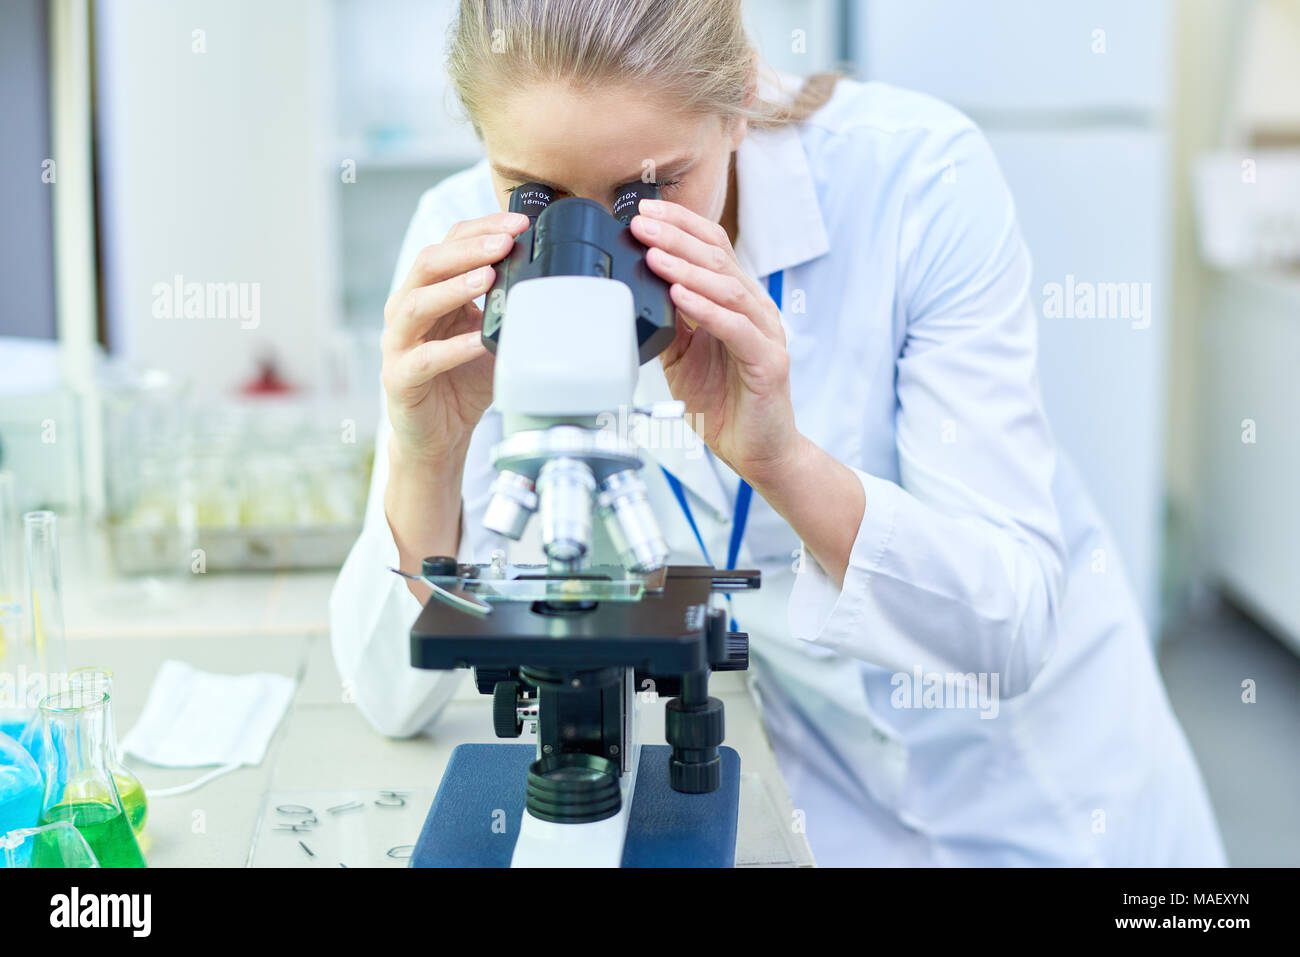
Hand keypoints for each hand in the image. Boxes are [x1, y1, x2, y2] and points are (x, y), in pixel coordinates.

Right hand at [380, 211, 528, 462]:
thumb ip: (509, 307)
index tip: (519, 222)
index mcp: (428, 289)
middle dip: (469, 249)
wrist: (439, 433)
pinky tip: (479, 341)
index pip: (449, 244)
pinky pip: (425, 359)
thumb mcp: (491, 334)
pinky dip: (453, 348)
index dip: (482, 228)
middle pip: (429, 264)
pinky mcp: (400, 377)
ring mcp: (398, 343)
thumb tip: (553, 282)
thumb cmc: (463, 379)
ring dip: (454, 287)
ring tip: (487, 278)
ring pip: (418, 304)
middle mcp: (407, 308)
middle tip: (504, 242)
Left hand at [629, 199, 800, 484]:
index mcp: (737, 301)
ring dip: (687, 268)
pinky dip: (707, 309)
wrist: (757, 450)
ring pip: (727, 287)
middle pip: (718, 259)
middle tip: (642, 224)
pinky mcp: (769, 361)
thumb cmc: (723, 402)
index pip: (713, 247)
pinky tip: (681, 296)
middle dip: (676, 237)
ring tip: (654, 255)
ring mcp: (766, 333)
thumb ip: (669, 319)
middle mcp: (755, 309)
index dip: (681, 225)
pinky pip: (737, 328)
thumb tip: (637, 286)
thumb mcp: (683, 354)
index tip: (645, 212)